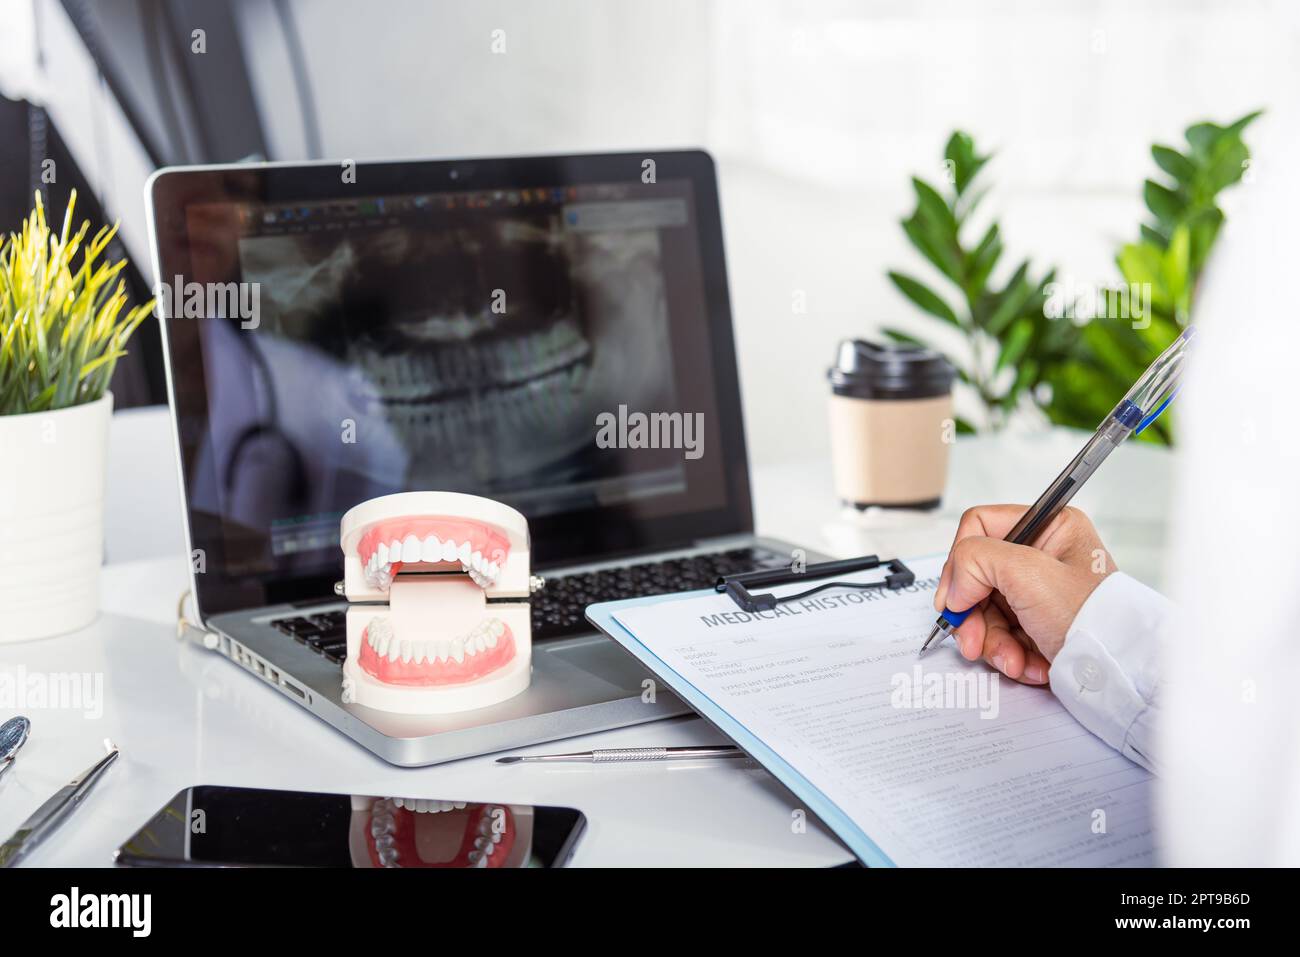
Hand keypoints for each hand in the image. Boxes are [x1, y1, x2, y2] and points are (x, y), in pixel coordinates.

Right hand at [933, 505, 1114, 684]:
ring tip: (1012, 660)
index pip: (978, 527)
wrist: (1117, 669)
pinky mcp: (1036, 621)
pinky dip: (1008, 653)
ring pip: (985, 609)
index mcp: (1048, 527)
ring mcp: (1037, 590)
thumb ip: (976, 560)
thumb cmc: (1093, 618)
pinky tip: (1027, 664)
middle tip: (972, 640)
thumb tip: (953, 587)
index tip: (957, 598)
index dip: (960, 562)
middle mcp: (1041, 555)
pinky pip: (1002, 633)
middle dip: (975, 615)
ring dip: (992, 641)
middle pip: (977, 575)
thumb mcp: (1029, 574)